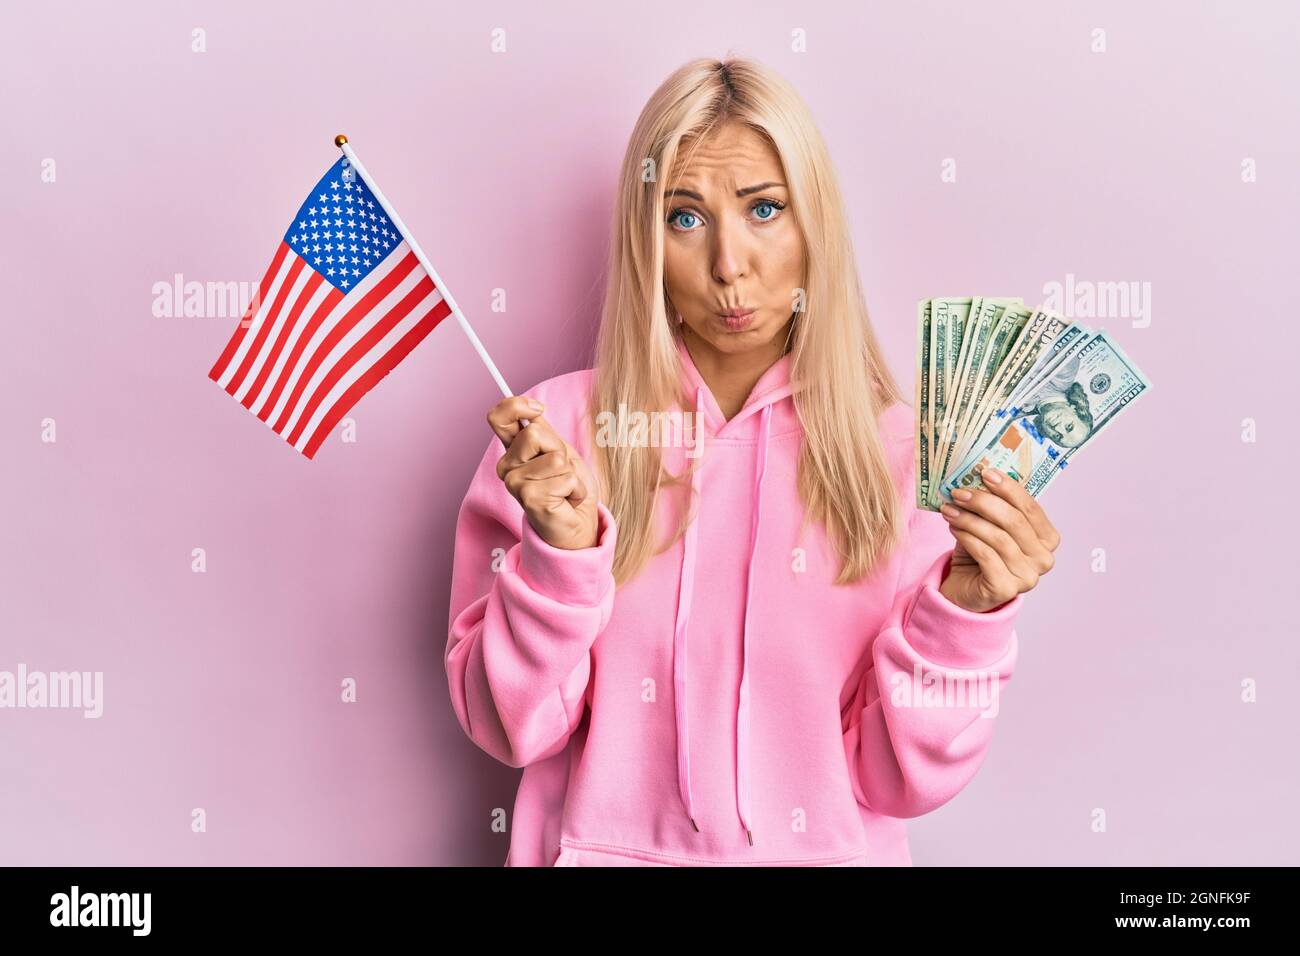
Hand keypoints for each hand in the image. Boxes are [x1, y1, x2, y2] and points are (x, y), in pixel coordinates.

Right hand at [486, 395, 600, 550]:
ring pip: (555, 457)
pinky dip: (576, 488)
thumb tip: (532, 411)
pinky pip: (565, 478)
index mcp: (512, 451)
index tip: (538, 409)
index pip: (498, 417)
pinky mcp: (529, 498)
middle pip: (534, 433)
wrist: (578, 525)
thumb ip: (543, 432)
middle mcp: (507, 467)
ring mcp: (514, 483)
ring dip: (570, 472)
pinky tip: (567, 500)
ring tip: (565, 488)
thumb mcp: (558, 451)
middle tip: (562, 471)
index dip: (516, 405)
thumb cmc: (568, 489)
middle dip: (559, 449)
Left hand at [937, 466, 1059, 612]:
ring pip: (998, 537)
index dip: (1008, 488)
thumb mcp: (990, 525)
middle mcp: (1043, 559)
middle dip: (984, 502)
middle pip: (1014, 521)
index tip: (985, 473)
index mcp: (1047, 539)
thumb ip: (993, 506)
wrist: (966, 589)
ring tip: (949, 510)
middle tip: (959, 492)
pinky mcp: (1006, 589)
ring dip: (970, 519)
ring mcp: (1028, 577)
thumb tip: (979, 476)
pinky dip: (967, 537)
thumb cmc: (981, 553)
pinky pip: (985, 555)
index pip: (1030, 508)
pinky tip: (953, 528)